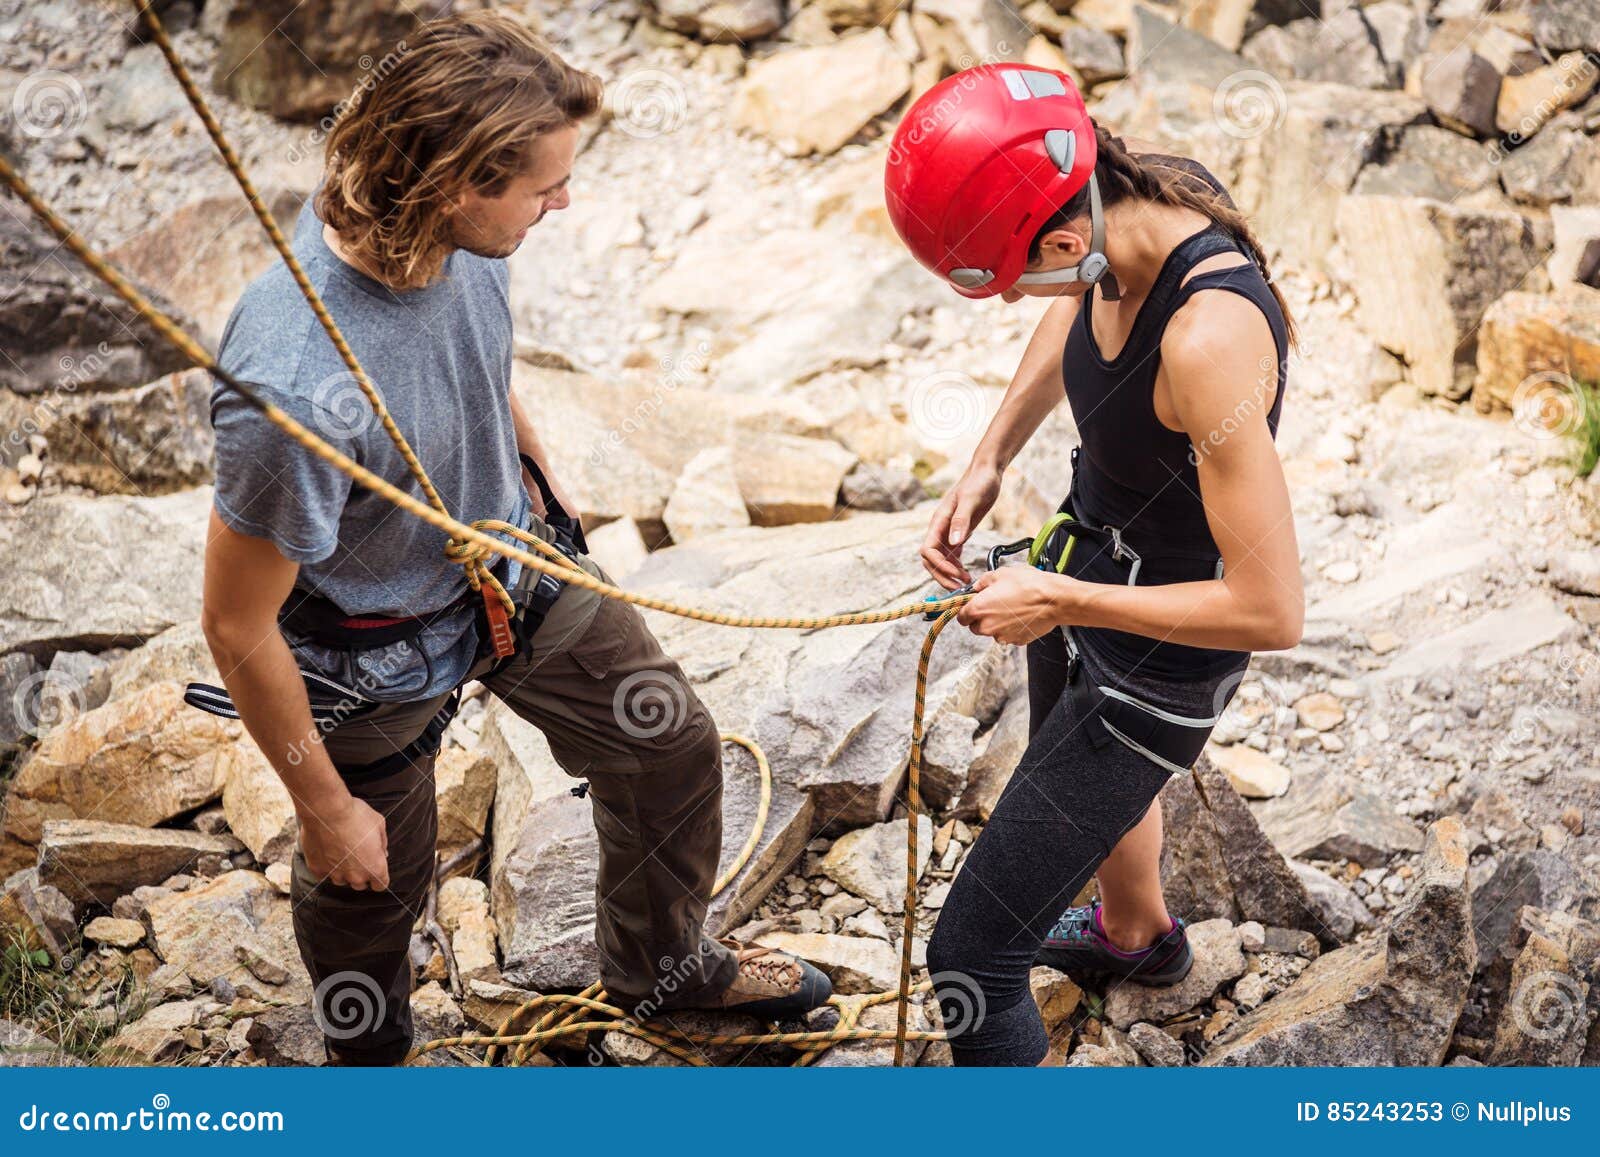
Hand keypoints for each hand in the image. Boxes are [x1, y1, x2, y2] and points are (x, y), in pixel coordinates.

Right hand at [299, 794, 389, 890]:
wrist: (326, 811)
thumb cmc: (355, 815)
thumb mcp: (378, 824)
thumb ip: (382, 843)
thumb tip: (382, 852)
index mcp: (375, 867)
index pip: (380, 885)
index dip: (379, 877)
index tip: (375, 868)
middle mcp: (355, 876)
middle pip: (360, 885)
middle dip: (361, 873)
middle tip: (358, 856)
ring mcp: (335, 874)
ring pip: (341, 880)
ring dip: (343, 871)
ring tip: (341, 853)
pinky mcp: (317, 869)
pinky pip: (324, 874)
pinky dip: (326, 867)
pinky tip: (327, 853)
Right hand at [921, 466, 1001, 588]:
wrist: (987, 472)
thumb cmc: (979, 482)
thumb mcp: (971, 500)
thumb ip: (961, 520)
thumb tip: (953, 542)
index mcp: (939, 521)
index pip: (928, 550)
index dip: (939, 565)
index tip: (956, 574)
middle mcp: (940, 529)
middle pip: (931, 560)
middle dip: (942, 575)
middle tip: (959, 587)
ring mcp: (949, 532)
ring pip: (941, 560)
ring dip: (949, 574)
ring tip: (966, 583)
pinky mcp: (959, 533)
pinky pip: (952, 555)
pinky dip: (956, 567)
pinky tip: (966, 574)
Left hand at [956, 566, 1076, 644]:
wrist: (1053, 600)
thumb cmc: (1028, 585)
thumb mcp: (1000, 574)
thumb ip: (983, 582)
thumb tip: (977, 587)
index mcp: (978, 609)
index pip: (961, 617)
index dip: (966, 610)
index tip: (973, 605)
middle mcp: (987, 626)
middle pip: (976, 627)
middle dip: (982, 618)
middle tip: (995, 604)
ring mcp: (1002, 636)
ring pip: (993, 632)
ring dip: (997, 623)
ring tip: (1012, 608)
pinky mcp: (1017, 641)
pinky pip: (1009, 635)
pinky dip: (1012, 628)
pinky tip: (1021, 615)